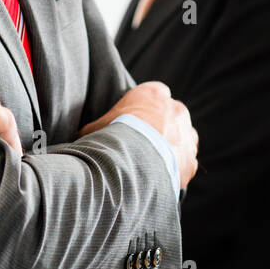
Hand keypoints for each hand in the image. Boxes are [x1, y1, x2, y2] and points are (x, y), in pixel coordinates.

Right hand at [78, 81, 197, 187]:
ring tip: (153, 159)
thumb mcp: (95, 128)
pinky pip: (187, 162)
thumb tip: (78, 136)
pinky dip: (177, 168)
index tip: (135, 120)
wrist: (130, 164)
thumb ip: (95, 128)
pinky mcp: (190, 160)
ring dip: (172, 145)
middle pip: (171, 114)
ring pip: (183, 137)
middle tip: (143, 142)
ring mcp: (186, 135)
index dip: (145, 107)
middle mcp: (175, 109)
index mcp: (153, 93)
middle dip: (161, 126)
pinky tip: (161, 175)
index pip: (155, 93)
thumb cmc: (111, 139)